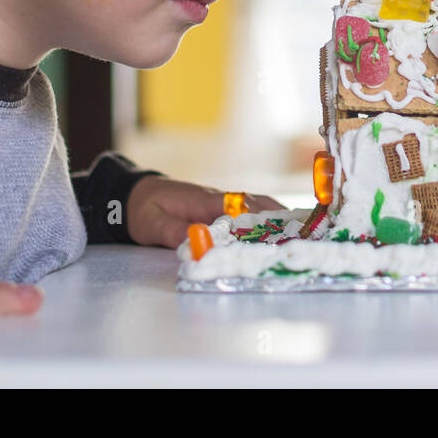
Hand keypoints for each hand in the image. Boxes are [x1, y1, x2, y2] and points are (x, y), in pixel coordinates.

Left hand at [126, 175, 285, 247]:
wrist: (135, 194)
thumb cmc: (145, 209)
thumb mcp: (152, 224)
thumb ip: (174, 233)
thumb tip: (197, 243)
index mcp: (205, 200)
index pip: (238, 206)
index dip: (260, 216)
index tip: (279, 229)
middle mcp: (219, 199)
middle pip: (256, 204)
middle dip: (279, 217)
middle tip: (302, 235)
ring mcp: (223, 203)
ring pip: (257, 206)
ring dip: (277, 218)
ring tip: (301, 234)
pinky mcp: (222, 210)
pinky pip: (249, 212)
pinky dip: (267, 218)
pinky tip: (281, 230)